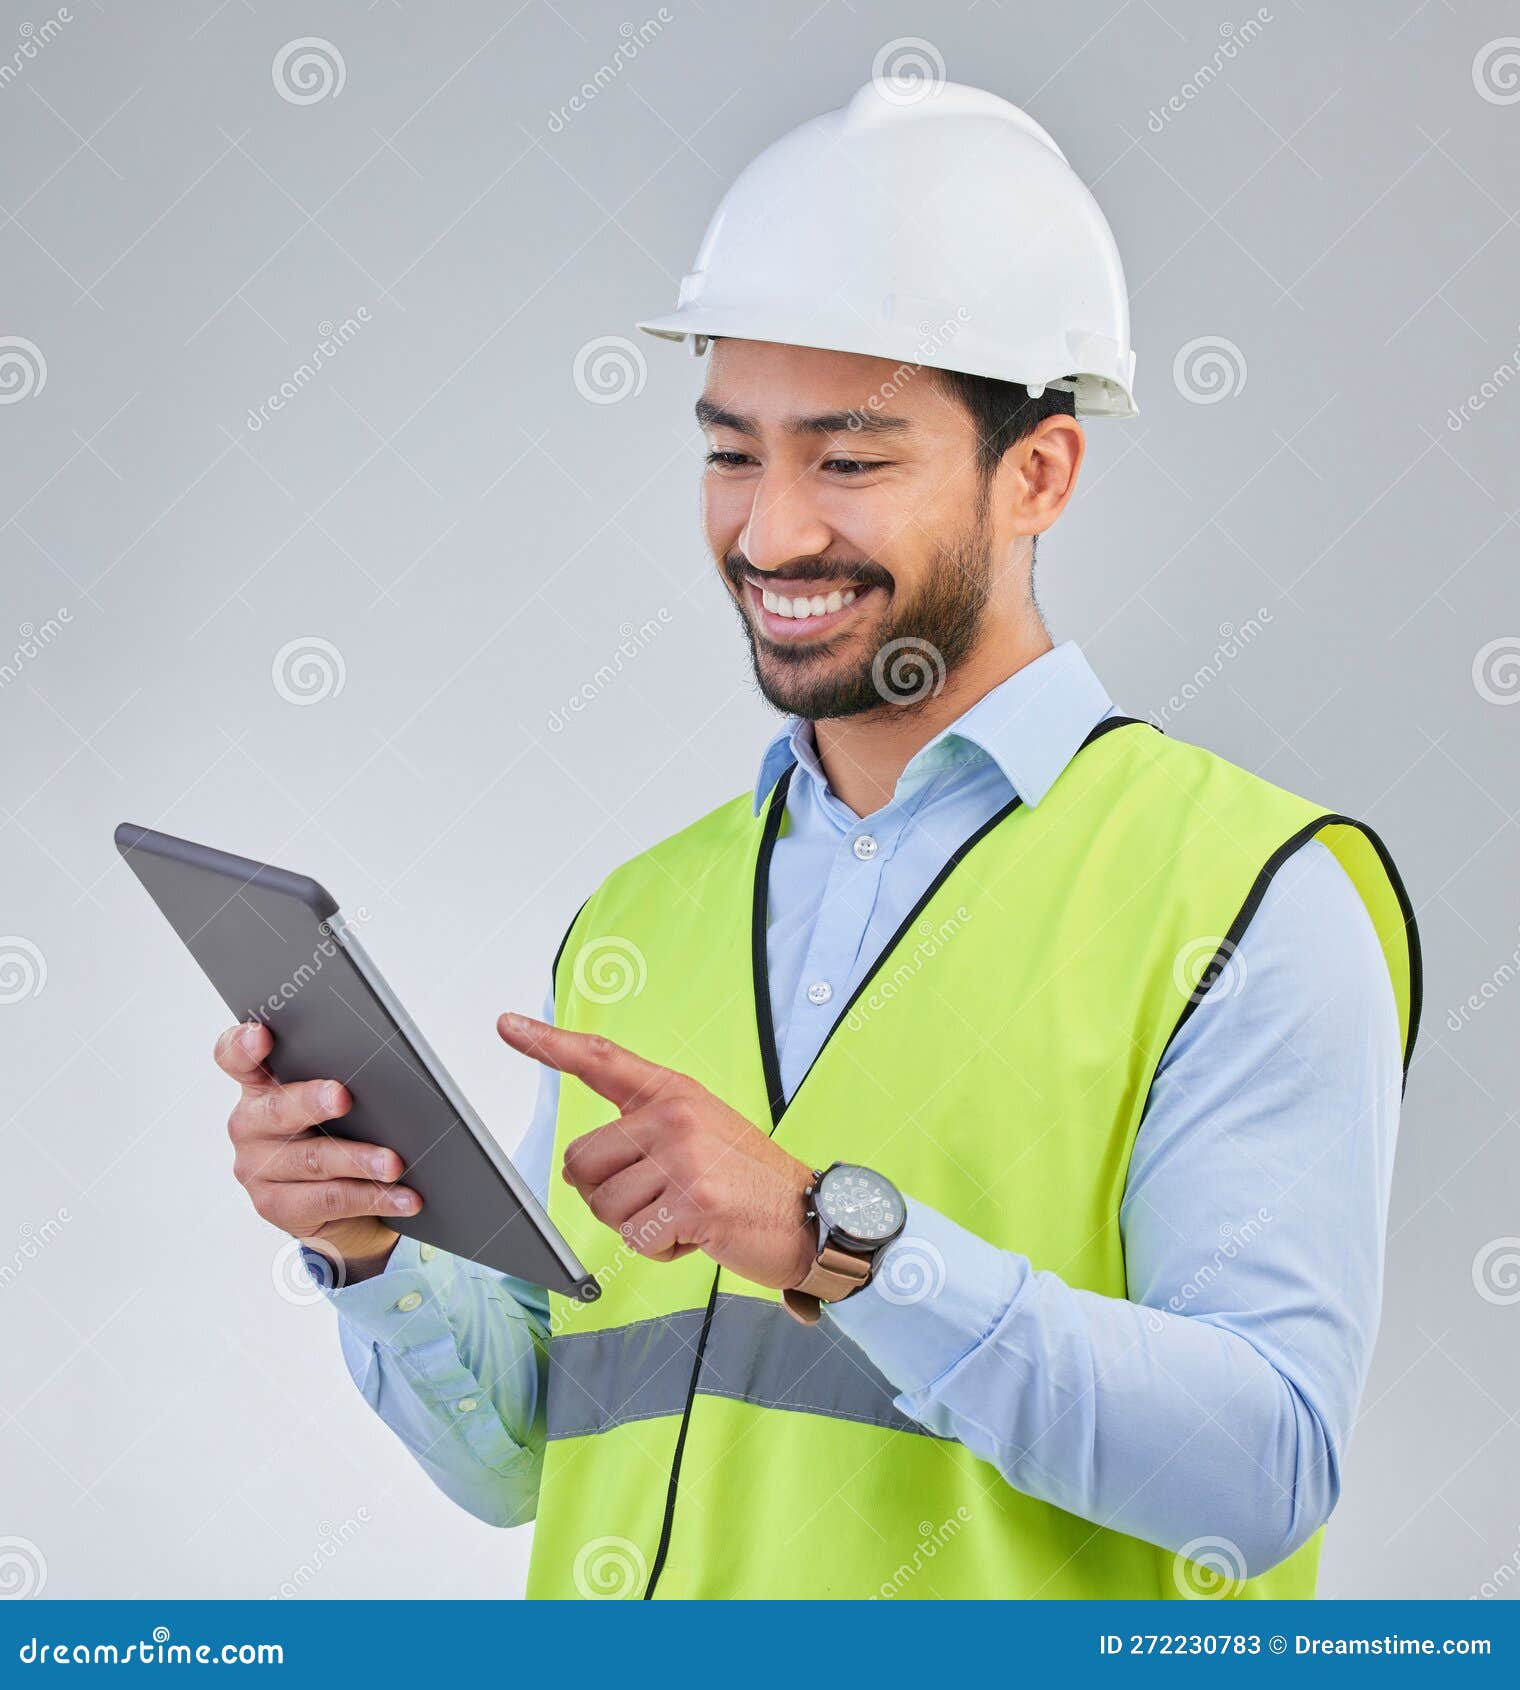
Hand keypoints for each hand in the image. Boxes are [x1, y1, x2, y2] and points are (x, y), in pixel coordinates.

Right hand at [215, 1021, 420, 1283]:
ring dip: (360, 1160)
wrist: (342, 1206)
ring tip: (394, 1163)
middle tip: (343, 1097)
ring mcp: (258, 1167)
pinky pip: (330, 1199)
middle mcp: (250, 1123)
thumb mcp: (338, 1102)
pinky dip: (374, 1197)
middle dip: (312, 1101)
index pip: (235, 1057)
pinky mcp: (276, 1206)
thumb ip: (344, 1079)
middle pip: (277, 1109)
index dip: (243, 1045)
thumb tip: (388, 1071)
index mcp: (261, 1085)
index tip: (262, 1035)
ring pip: (313, 1159)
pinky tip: (404, 1197)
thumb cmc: (342, 1133)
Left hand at [497, 1012, 817, 1290]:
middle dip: (607, 1195)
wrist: (810, 1215)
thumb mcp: (697, 1132)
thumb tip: (574, 1171)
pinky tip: (698, 1234)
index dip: (547, 1043)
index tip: (506, 1025)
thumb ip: (637, 1137)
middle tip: (659, 1198)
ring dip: (639, 1227)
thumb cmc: (745, 1178)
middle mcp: (674, 1115)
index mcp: (672, 1092)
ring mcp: (684, 1157)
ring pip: (604, 1208)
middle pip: (579, 1164)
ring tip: (686, 1214)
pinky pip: (636, 1240)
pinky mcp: (693, 1202)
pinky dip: (661, 1251)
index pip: (599, 1059)